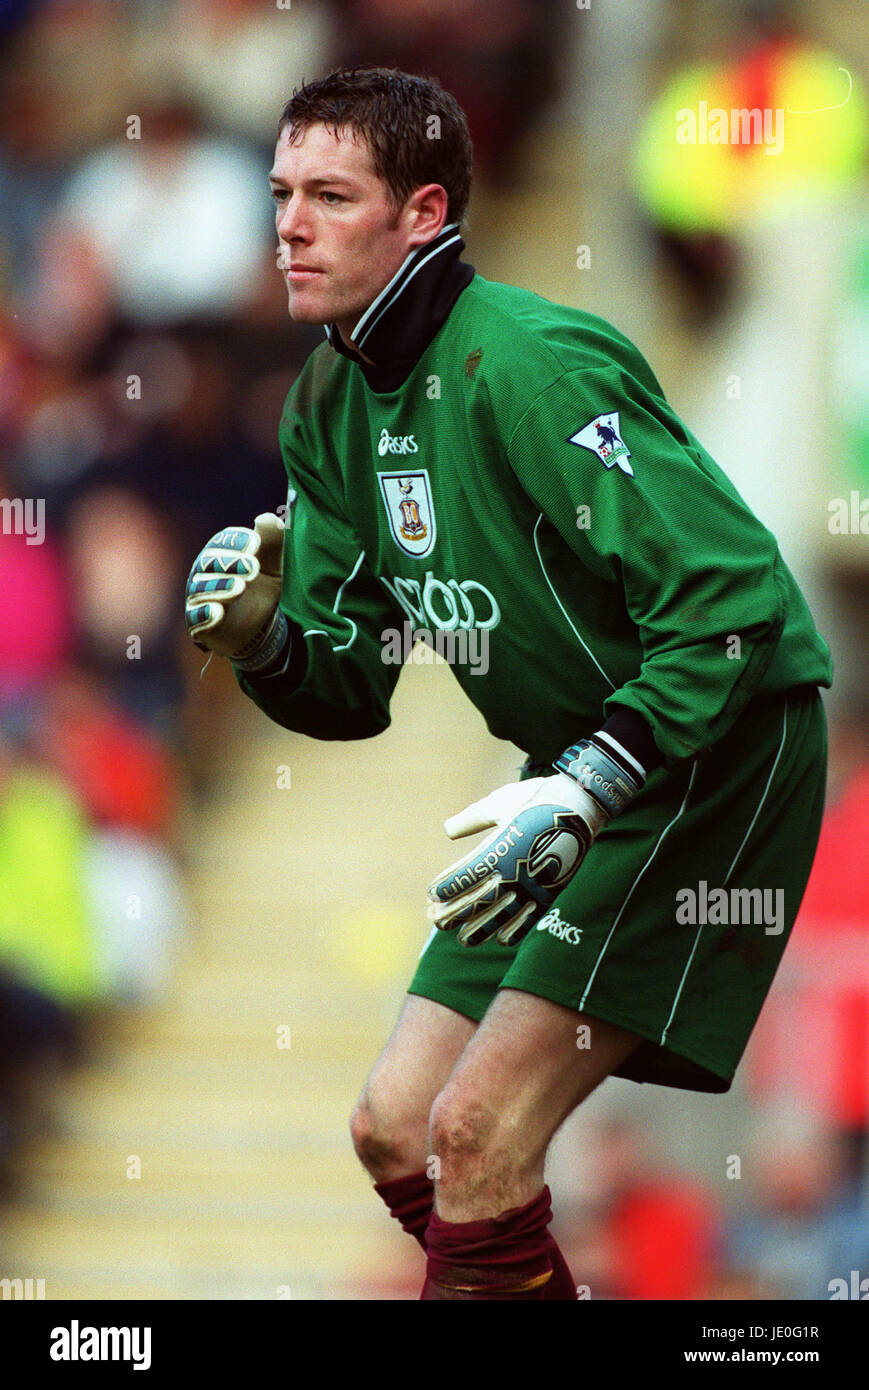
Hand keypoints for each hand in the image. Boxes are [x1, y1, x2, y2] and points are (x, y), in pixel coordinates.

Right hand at [185, 513, 286, 668]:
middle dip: (230, 563)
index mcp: (220, 555)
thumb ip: (271, 545)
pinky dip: (205, 615)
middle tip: (254, 567)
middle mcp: (204, 574)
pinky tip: (217, 612)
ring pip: (202, 590)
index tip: (256, 543)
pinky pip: (197, 618)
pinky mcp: (199, 624)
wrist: (255, 630)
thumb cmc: (258, 592)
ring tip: (240, 587)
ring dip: (220, 587)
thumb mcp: (271, 569)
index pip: (223, 542)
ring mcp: (199, 599)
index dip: (237, 541)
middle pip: (209, 563)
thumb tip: (269, 517)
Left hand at [427, 739, 642, 946]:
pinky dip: (515, 930)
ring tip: (462, 939)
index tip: (431, 894)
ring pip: (502, 916)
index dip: (446, 888)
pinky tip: (500, 939)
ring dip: (479, 929)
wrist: (580, 803)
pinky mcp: (551, 891)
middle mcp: (515, 871)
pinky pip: (531, 917)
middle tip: (436, 920)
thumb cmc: (535, 798)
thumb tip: (448, 831)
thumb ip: (471, 819)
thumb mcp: (498, 803)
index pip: (464, 876)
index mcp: (498, 848)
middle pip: (478, 901)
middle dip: (454, 912)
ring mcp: (534, 884)